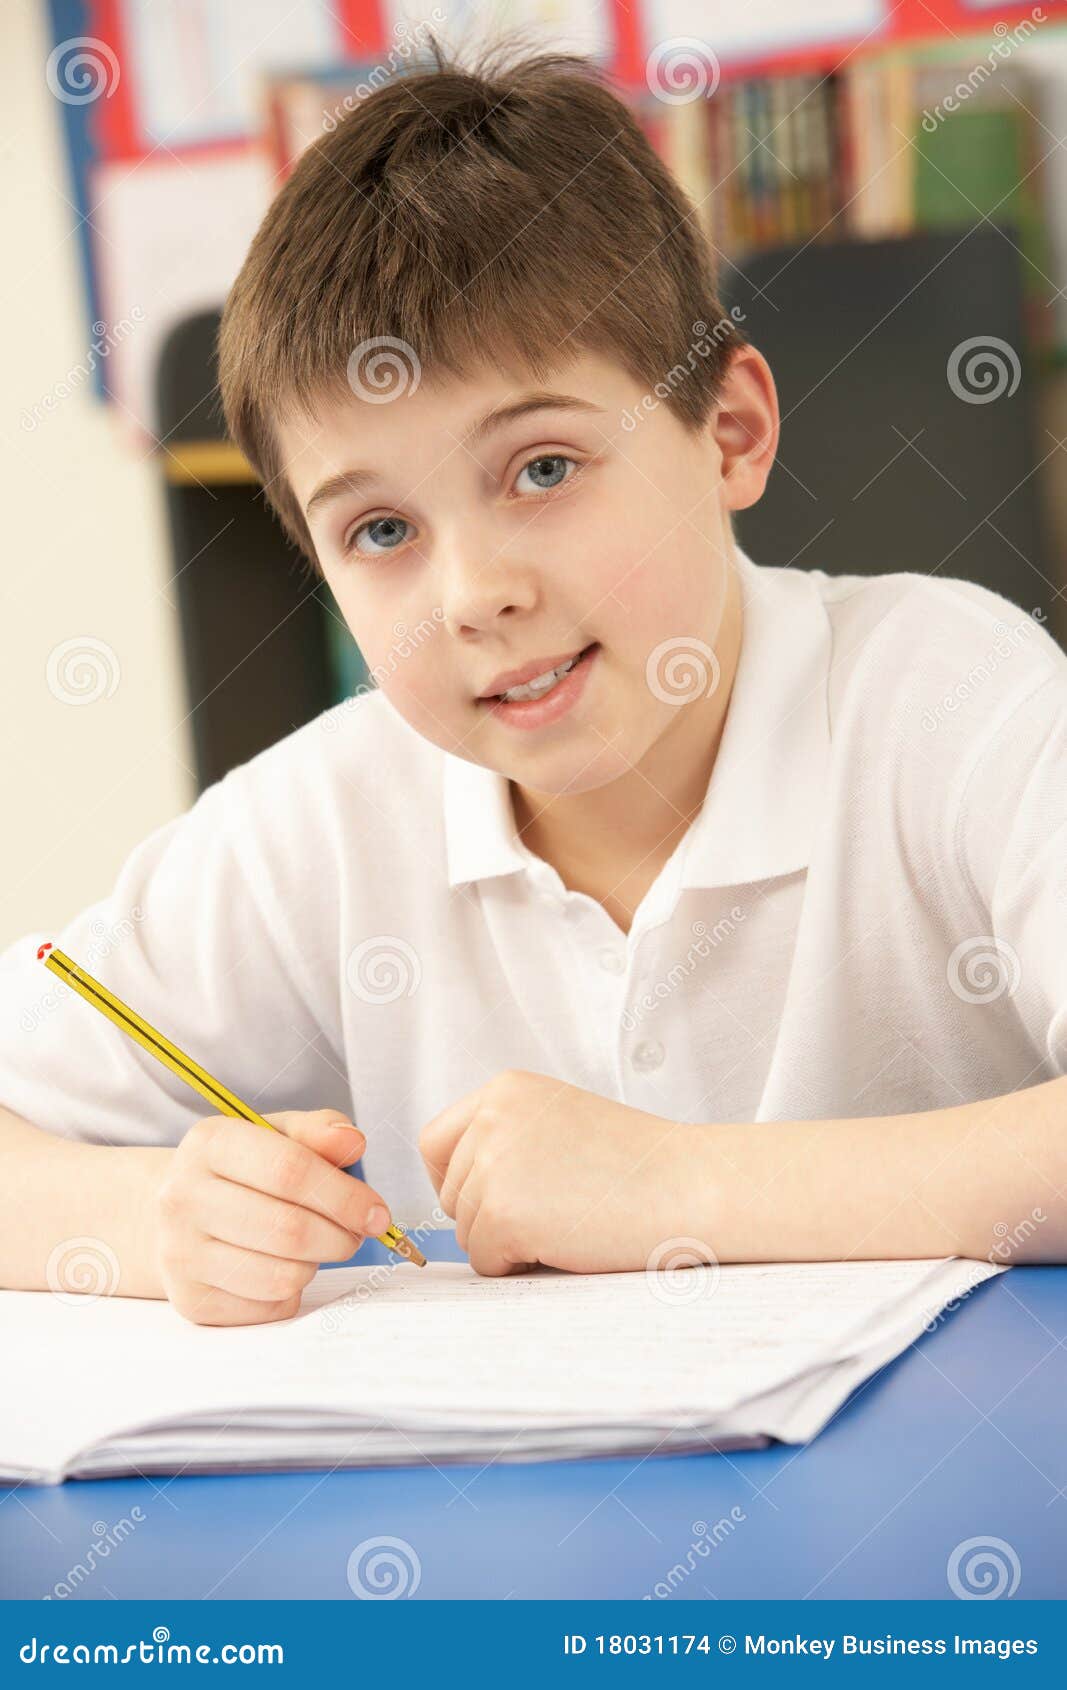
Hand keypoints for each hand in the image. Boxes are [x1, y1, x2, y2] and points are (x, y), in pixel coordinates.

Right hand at [154, 1109, 391, 1324]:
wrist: (176, 1211)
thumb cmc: (241, 1169)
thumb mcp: (276, 1134)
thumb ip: (319, 1131)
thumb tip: (353, 1142)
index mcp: (210, 1143)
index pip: (289, 1170)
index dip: (344, 1196)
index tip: (377, 1214)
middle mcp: (183, 1198)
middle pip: (288, 1230)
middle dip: (340, 1237)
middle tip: (355, 1235)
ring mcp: (181, 1254)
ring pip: (282, 1276)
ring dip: (315, 1264)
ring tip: (311, 1245)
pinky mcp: (191, 1300)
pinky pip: (269, 1307)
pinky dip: (290, 1291)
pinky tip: (279, 1266)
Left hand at [419, 1069, 708, 1275]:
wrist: (690, 1185)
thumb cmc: (639, 1166)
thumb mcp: (559, 1122)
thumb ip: (509, 1138)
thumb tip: (456, 1193)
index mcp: (505, 1089)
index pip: (435, 1142)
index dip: (456, 1181)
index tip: (491, 1199)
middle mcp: (491, 1118)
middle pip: (450, 1193)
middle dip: (488, 1218)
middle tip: (552, 1216)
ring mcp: (493, 1165)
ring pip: (467, 1232)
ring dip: (510, 1244)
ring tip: (568, 1225)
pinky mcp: (503, 1213)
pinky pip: (485, 1261)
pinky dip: (519, 1267)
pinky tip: (565, 1245)